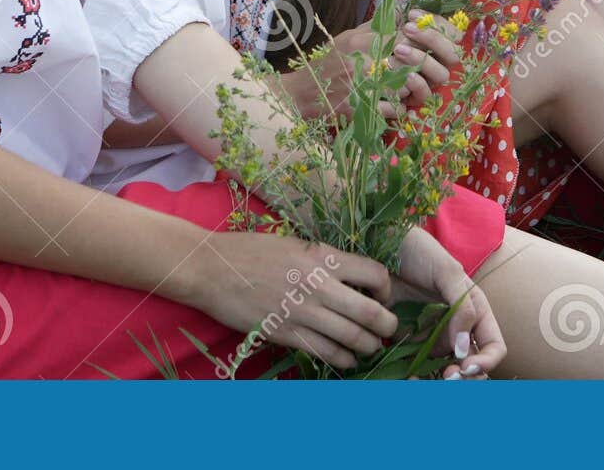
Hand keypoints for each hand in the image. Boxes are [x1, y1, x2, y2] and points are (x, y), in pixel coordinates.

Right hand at [190, 232, 398, 373]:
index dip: (386, 288)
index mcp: (323, 256)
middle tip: (390, 330)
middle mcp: (319, 285)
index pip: (374, 273)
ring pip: (352, 338)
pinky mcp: (286, 334)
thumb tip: (349, 277)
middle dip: (388, 326)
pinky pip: (326, 352)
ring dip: (369, 346)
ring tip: (372, 346)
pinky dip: (344, 359)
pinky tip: (348, 359)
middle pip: (371, 313)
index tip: (382, 296)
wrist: (213, 268)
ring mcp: (303, 312)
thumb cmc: (252, 250)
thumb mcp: (296, 244)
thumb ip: (324, 260)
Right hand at [280, 10, 462, 121]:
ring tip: (404, 86)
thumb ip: (376, 26)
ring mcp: (362, 86)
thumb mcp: (350, 36)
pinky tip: (395, 103)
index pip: (405, 37)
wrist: (302, 91)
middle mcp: (363, 61)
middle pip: (409, 62)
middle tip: (419, 69)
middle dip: (418, 67)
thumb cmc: (329, 61)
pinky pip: (393, 109)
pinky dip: (398, 107)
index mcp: (362, 40)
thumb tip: (404, 13)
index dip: (419, 42)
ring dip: (409, 88)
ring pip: (404, 86)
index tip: (421, 47)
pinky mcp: (360, 108)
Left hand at [395, 227, 505, 378]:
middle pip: (474, 369)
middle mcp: (458, 331)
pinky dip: (416, 380)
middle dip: (466, 380)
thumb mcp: (446, 271)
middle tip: (447, 377)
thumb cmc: (419, 252)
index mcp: (476, 313)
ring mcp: (434, 340)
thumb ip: (462, 307)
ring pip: (446, 375)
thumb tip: (464, 347)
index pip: (493, 347)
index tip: (466, 366)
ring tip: (422, 382)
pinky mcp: (409, 345)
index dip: (486, 361)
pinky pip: (418, 371)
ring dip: (440, 386)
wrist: (381, 247)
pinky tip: (406, 379)